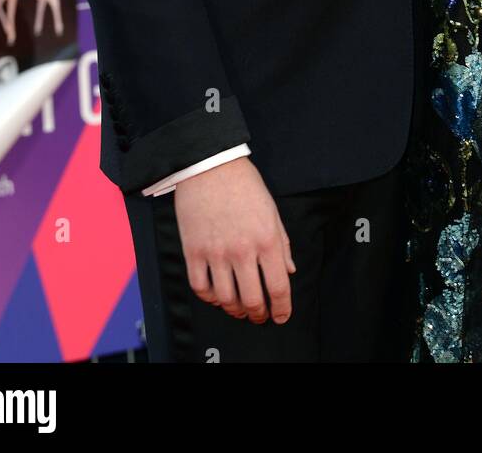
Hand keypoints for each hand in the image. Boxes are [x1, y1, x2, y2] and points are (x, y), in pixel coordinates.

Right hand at [174, 158, 295, 322]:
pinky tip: (217, 296)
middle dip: (258, 314)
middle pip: (252, 300)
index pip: (278, 287)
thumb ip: (282, 244)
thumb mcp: (272, 211)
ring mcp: (216, 253)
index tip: (281, 316)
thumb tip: (289, 271)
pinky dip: (209, 298)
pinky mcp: (193, 251)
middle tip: (259, 316)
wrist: (210, 165)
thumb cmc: (244, 184)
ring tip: (239, 309)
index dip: (281, 309)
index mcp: (266, 240)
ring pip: (226, 299)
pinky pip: (200, 287)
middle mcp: (242, 250)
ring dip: (234, 310)